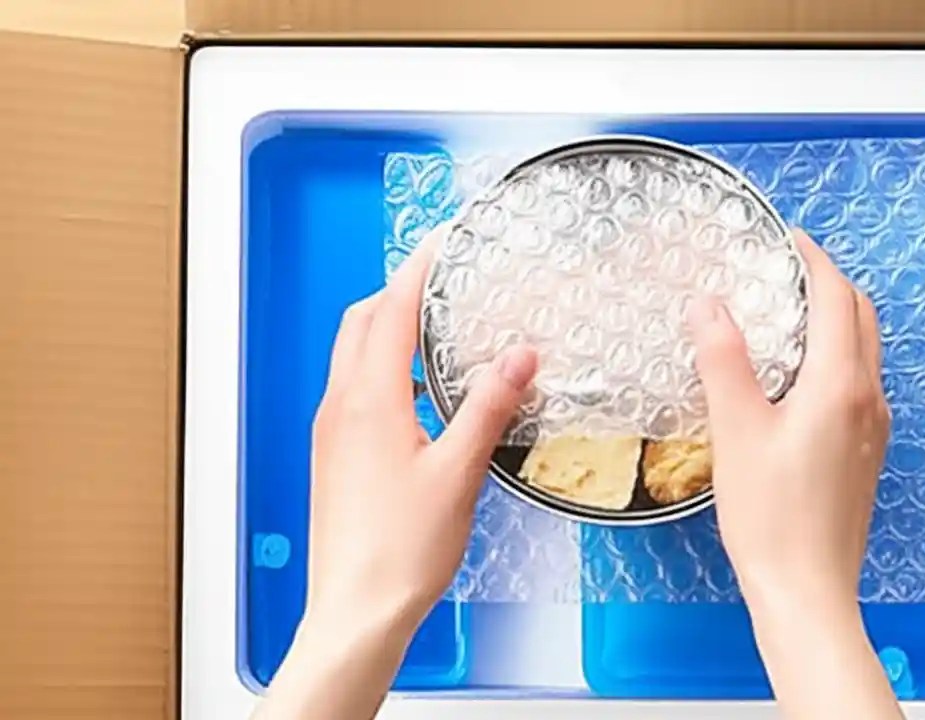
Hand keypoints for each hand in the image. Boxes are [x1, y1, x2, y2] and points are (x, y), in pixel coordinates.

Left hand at [307, 231, 536, 630]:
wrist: (355, 610)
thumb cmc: (401, 549)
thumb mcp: (459, 471)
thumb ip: (489, 406)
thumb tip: (518, 355)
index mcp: (369, 400)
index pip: (390, 312)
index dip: (417, 271)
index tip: (442, 242)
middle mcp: (340, 408)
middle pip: (361, 325)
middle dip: (397, 293)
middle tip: (440, 278)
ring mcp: (332, 434)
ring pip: (354, 358)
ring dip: (389, 330)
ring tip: (436, 328)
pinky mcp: (335, 458)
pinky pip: (356, 391)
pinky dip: (385, 369)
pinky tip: (421, 395)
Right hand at [688, 228, 899, 719]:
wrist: (807, 592)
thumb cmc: (770, 519)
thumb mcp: (735, 432)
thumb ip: (723, 361)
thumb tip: (709, 304)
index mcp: (840, 385)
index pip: (836, 298)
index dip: (813, 260)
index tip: (787, 238)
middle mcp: (867, 399)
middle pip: (860, 317)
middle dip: (828, 283)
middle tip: (784, 269)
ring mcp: (872, 427)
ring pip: (863, 350)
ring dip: (833, 319)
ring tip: (785, 313)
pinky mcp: (865, 452)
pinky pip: (857, 382)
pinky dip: (833, 355)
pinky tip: (793, 375)